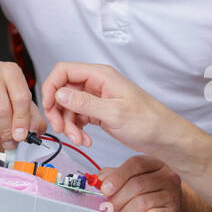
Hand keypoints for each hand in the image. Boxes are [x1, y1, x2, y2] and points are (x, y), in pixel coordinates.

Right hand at [40, 61, 181, 156]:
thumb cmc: (147, 121)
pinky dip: (77, 130)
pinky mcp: (98, 112)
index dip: (51, 87)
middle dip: (58, 111)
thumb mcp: (114, 112)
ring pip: (69, 107)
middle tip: (61, 129)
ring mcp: (97, 98)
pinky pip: (78, 118)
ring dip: (69, 125)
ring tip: (80, 140)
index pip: (64, 71)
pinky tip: (85, 140)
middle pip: (62, 91)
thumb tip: (59, 93)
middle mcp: (96, 84)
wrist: (163, 136)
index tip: (49, 106)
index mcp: (101, 76)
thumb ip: (85, 103)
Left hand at [96, 155, 186, 211]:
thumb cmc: (153, 195)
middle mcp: (167, 177)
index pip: (136, 164)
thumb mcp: (136, 180)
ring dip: (126, 210)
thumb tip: (101, 178)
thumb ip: (117, 176)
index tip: (104, 188)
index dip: (117, 176)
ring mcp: (173, 195)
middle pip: (137, 184)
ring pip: (141, 202)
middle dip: (118, 197)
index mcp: (156, 164)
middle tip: (110, 205)